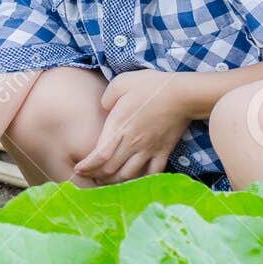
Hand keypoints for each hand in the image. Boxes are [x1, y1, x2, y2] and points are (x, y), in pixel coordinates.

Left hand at [73, 70, 189, 184]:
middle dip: (97, 175)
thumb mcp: (122, 82)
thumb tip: (104, 107)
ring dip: (115, 181)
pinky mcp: (163, 152)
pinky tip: (135, 180)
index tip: (78, 169)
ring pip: (128, 175)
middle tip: (90, 176)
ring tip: (107, 180)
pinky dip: (141, 180)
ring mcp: (148, 149)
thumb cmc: (151, 85)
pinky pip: (151, 173)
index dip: (87, 166)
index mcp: (119, 126)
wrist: (183, 94)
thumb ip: (107, 96)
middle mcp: (132, 142)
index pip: (99, 155)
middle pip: (111, 169)